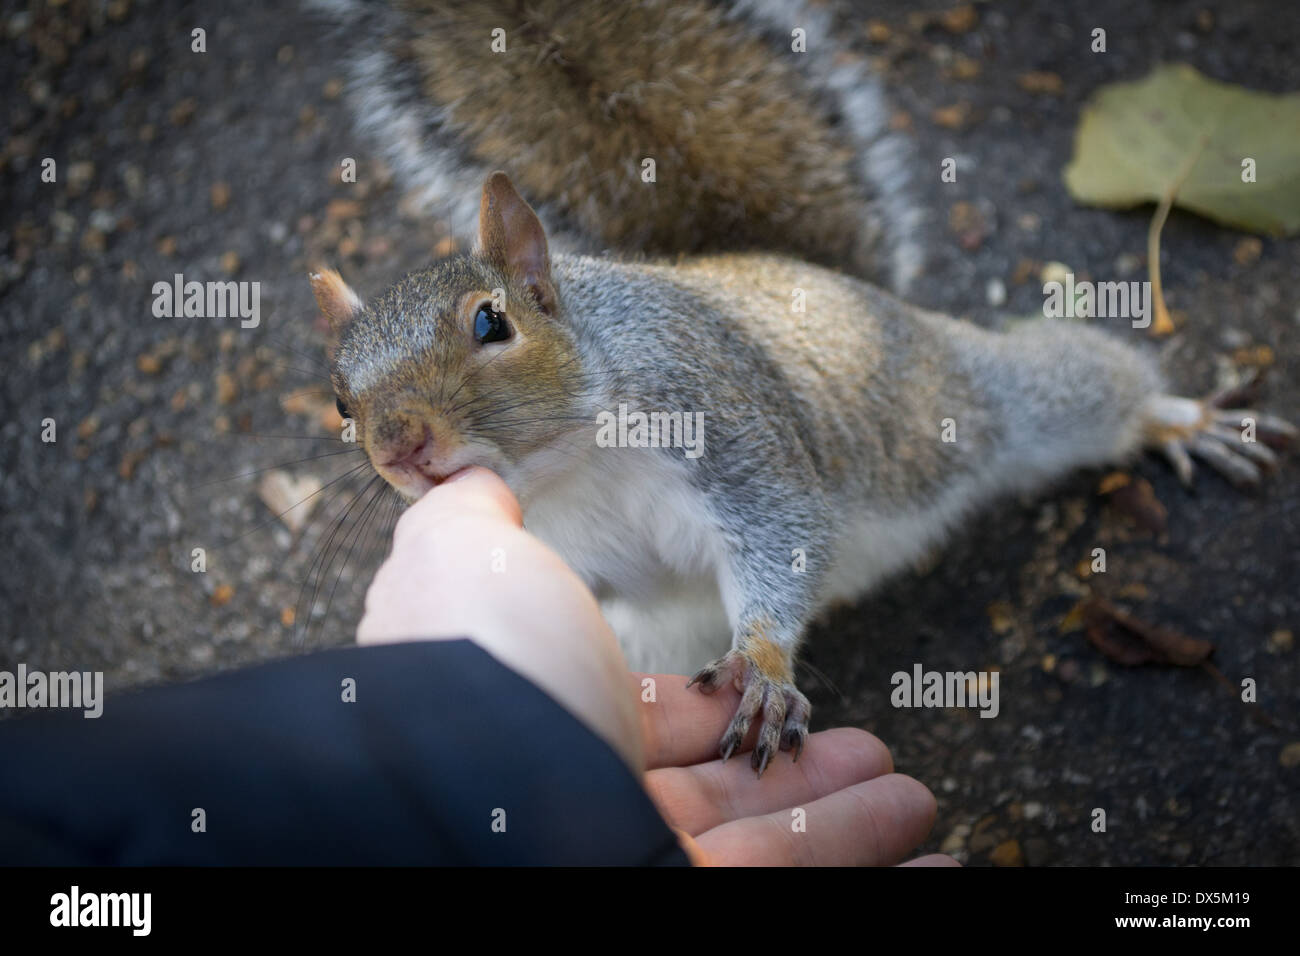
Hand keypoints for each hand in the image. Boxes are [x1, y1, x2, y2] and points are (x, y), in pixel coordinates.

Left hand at [359, 467, 953, 865]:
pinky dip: (870, 870)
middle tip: (872, 751)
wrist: (473, 800)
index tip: (771, 689)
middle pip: (721, 795)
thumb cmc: (480, 668)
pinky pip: (795, 891)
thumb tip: (472, 471)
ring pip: (769, 846)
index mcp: (549, 725)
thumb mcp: (466, 558)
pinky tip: (936, 852)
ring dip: (851, 822)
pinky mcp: (682, 898)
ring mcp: (630, 859)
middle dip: (802, 772)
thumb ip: (470, 517)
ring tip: (917, 796)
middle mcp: (583, 803)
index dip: (719, 707)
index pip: (649, 726)